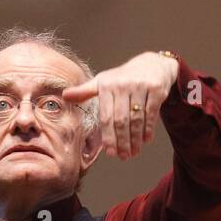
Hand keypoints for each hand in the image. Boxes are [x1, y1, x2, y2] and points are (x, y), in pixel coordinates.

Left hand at [62, 52, 178, 160]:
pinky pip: (151, 113)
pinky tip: (146, 141)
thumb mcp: (102, 82)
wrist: (152, 64)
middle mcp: (123, 85)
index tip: (110, 153)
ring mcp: (140, 86)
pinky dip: (148, 129)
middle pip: (121, 120)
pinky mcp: (156, 89)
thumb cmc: (122, 77)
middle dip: (122, 142)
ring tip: (133, 153)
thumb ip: (84, 92)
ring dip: (135, 139)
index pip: (106, 117)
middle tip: (123, 157)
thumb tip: (64, 96)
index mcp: (106, 85)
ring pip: (137, 119)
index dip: (108, 137)